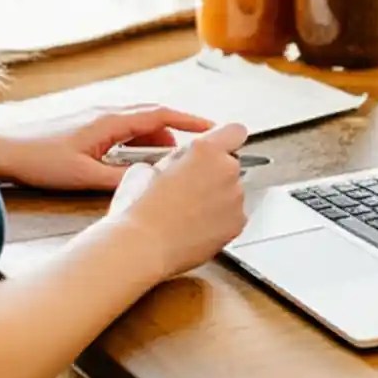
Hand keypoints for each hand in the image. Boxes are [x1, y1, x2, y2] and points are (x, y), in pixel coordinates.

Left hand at [0, 105, 213, 190]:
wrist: (3, 151)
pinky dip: (141, 143)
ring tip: (171, 161)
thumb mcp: (84, 176)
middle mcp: (106, 114)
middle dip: (180, 131)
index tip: (213, 129)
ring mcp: (96, 119)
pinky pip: (125, 130)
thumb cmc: (38, 160)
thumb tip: (152, 184)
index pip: (161, 116)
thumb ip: (121, 179)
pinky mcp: (87, 127)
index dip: (190, 122)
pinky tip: (139, 161)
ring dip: (159, 139)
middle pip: (154, 117)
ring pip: (139, 125)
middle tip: (200, 148)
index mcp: (110, 121)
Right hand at [106, 123, 248, 277]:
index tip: (218, 147)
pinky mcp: (238, 223)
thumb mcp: (148, 167)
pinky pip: (233, 215)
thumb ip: (174, 159)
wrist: (142, 246)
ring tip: (188, 211)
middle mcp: (227, 170)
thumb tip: (177, 164)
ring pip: (232, 191)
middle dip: (215, 172)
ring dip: (217, 197)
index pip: (235, 131)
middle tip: (189, 187)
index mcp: (206, 150)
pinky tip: (196, 226)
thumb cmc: (139, 209)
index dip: (225, 139)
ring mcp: (236, 198)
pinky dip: (220, 219)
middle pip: (231, 164)